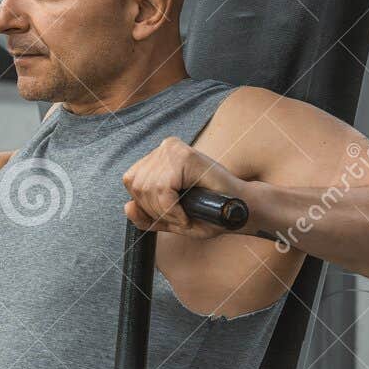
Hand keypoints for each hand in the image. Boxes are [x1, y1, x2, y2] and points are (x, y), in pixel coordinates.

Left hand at [122, 137, 249, 238]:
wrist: (241, 210)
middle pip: (136, 186)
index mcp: (158, 158)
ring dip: (165, 213)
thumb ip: (146, 216)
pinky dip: (172, 210)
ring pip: (148, 189)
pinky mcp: (185, 156)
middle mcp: (164, 148)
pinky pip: (163, 190)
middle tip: (179, 218)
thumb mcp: (170, 219)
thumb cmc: (209, 213)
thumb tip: (127, 207)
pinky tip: (188, 213)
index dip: (145, 205)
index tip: (168, 215)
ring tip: (185, 217)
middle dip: (154, 211)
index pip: (131, 182)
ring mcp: (174, 149)